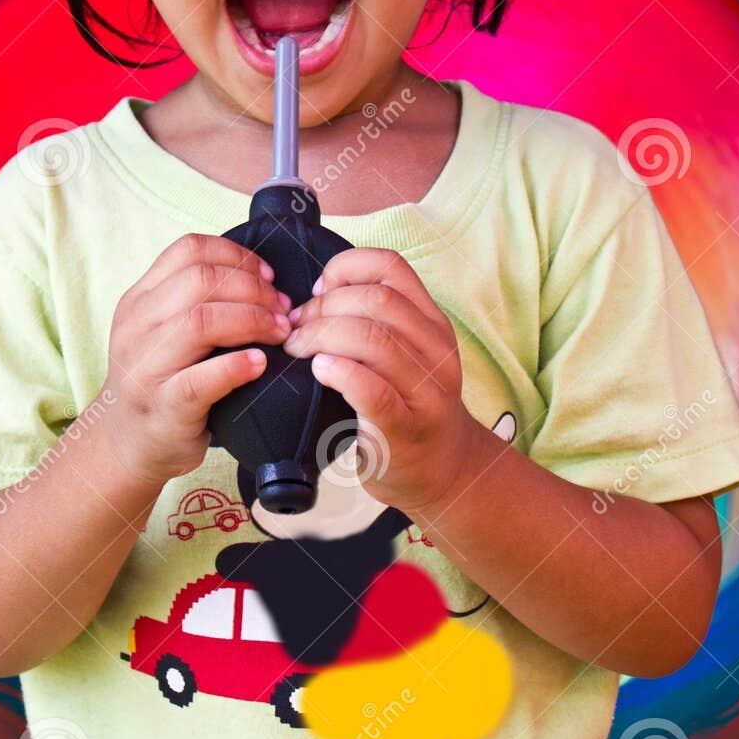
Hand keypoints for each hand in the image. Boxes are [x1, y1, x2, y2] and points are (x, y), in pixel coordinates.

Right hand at [100, 233, 291, 487]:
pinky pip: (201, 379)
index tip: (267, 275)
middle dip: (252, 289)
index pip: (188, 250)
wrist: (127, 443)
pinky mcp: (163, 406)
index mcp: (140, 299)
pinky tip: (260, 364)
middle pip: (200, 280)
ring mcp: (146, 367)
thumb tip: (263, 278)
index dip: (236, 256)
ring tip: (279, 332)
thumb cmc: (162, 381)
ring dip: (251, 320)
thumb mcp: (162, 330)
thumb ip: (194, 301)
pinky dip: (237, 366)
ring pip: (199, 322)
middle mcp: (136, 326)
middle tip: (282, 308)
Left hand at [282, 245, 478, 514]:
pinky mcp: (405, 429)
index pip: (390, 266)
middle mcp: (436, 350)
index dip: (344, 268)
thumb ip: (375, 321)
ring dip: (321, 337)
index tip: (318, 292)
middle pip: (376, 301)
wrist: (444, 471)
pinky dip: (339, 372)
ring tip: (298, 350)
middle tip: (295, 329)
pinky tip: (319, 371)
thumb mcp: (406, 353)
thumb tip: (313, 295)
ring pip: (373, 339)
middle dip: (324, 308)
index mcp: (432, 322)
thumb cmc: (407, 405)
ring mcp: (426, 391)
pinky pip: (371, 390)